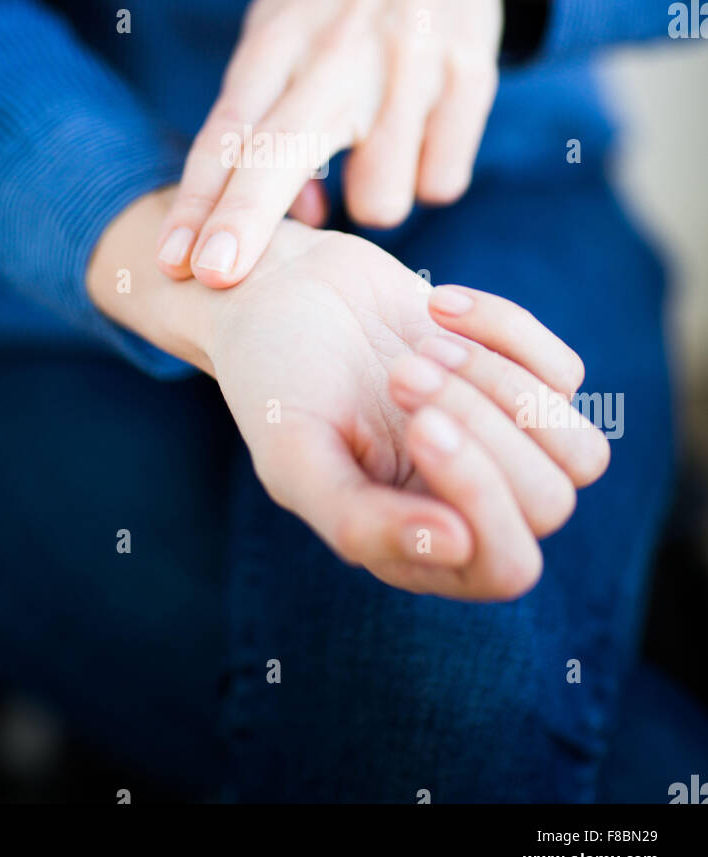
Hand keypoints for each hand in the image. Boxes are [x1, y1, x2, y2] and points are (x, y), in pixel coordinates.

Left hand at [156, 0, 563, 287]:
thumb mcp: (286, 29)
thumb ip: (272, 121)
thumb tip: (295, 218)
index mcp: (279, 40)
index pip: (228, 133)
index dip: (197, 202)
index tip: (174, 261)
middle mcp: (338, 53)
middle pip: (281, 154)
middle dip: (244, 222)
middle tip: (214, 275)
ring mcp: (407, 65)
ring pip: (380, 199)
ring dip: (373, 198)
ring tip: (377, 148)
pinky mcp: (470, 77)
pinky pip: (442, 183)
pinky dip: (429, 175)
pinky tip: (424, 131)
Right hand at [209, 224, 607, 599]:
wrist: (280, 293)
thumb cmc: (275, 382)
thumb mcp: (291, 455)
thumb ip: (357, 518)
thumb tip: (458, 547)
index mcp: (419, 546)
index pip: (503, 563)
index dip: (481, 497)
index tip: (419, 424)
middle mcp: (472, 506)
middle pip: (549, 503)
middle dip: (479, 426)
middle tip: (401, 373)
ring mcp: (506, 444)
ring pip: (580, 452)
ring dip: (504, 388)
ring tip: (424, 345)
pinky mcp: (522, 379)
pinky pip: (565, 371)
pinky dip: (504, 329)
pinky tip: (436, 307)